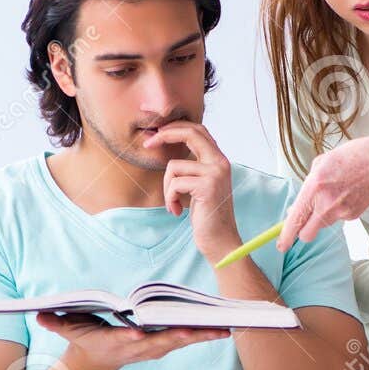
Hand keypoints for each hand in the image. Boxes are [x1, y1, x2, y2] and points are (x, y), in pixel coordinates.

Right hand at [36, 312, 227, 369]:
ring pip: (181, 340)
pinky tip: (224, 327)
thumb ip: (55, 322)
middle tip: (210, 329)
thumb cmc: (85, 339)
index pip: (131, 339)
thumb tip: (40, 315)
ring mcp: (154, 347)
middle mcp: (141, 346)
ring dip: (203, 335)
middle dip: (187, 335)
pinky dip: (204, 333)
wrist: (97, 362)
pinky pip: (186, 338)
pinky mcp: (163, 344)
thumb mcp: (67, 330)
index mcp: (120, 341)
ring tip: (226, 328)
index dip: (139, 337)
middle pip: (166, 340)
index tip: (146, 334)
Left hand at [142, 121, 240, 261]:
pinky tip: (177, 212)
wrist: (220, 241)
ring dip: (166, 188)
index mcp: (219, 160)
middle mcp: (221, 163)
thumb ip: (192, 166)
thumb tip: (166, 144)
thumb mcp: (200, 185)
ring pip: (174, 166)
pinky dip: (170, 199)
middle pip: (190, 133)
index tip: (157, 133)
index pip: (198, 130)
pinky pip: (175, 184)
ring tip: (173, 204)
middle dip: (165, 135)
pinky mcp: (208, 187)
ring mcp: (216, 173)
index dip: (175, 127)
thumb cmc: (206, 216)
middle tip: (147, 144)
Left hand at [277, 131, 368, 250]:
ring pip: (323, 225)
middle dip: (302, 232)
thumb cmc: (351, 156)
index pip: (295, 219)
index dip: (285, 236)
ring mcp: (342, 212)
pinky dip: (336, 211)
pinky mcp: (353, 215)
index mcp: (314, 186)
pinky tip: (345, 194)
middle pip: (307, 234)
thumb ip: (306, 187)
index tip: (281, 245)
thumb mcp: (321, 163)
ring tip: (331, 196)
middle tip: (302, 224)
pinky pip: (337, 219)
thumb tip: (296, 208)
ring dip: (320, 217)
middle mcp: (326, 203)